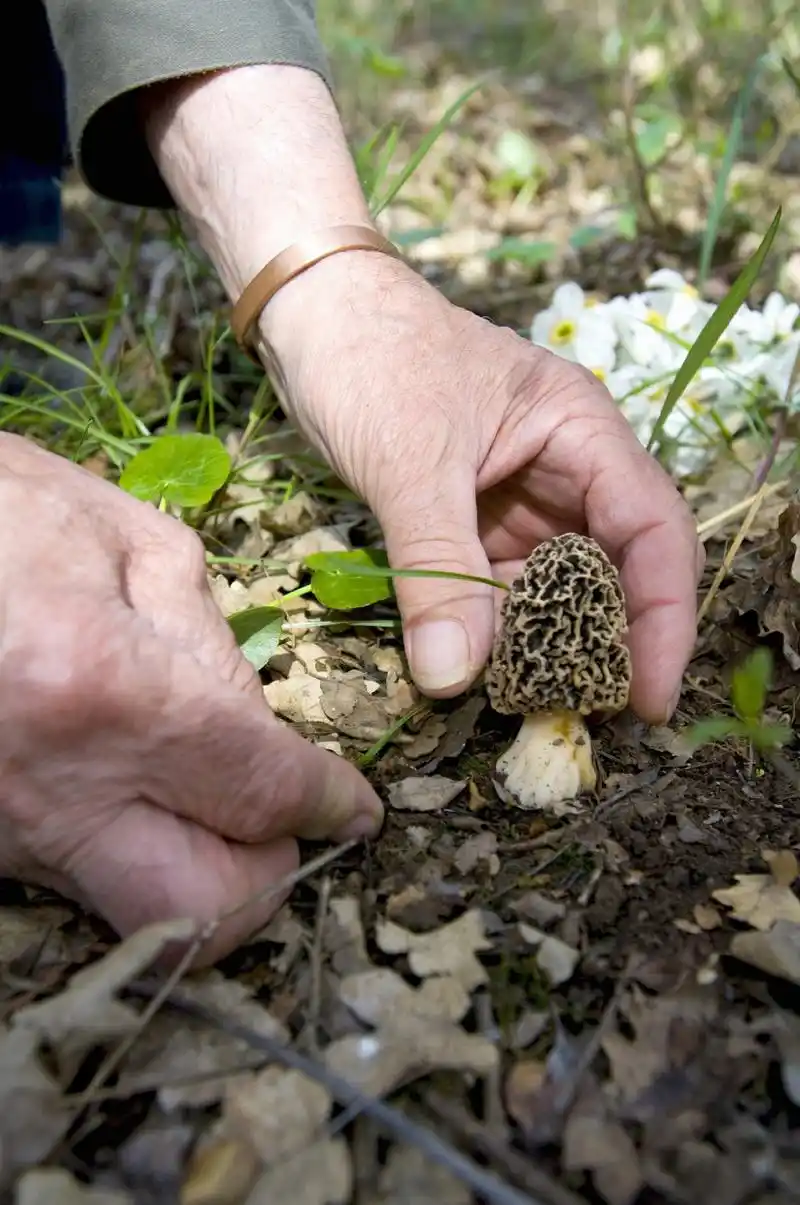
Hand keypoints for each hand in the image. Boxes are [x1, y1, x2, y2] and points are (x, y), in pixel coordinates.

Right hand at [0, 434, 381, 962]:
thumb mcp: (125, 540)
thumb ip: (210, 645)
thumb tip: (260, 734)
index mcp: (106, 693)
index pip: (260, 792)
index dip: (327, 805)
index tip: (351, 809)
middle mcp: (51, 793)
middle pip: (204, 915)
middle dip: (263, 880)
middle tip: (272, 821)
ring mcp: (3, 833)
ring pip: (138, 912)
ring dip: (194, 866)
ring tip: (196, 791)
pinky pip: (76, 874)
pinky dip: (122, 842)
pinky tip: (119, 775)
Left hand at [263, 255, 701, 723]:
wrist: (307, 314)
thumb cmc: (371, 356)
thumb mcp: (411, 464)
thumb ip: (436, 570)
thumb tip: (452, 677)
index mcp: (581, 431)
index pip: (652, 531)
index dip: (663, 618)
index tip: (648, 697)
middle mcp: (565, 469)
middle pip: (614, 568)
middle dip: (604, 641)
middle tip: (578, 713)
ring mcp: (519, 497)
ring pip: (555, 586)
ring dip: (543, 643)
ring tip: (525, 702)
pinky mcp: (473, 519)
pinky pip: (500, 586)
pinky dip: (492, 627)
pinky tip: (476, 666)